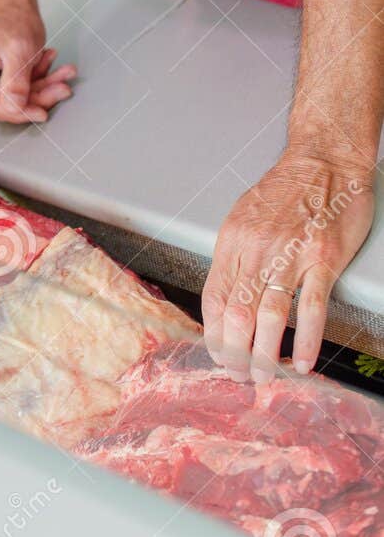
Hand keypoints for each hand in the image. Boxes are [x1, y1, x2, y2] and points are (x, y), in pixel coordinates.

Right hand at [0, 0, 76, 123]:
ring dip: (39, 88)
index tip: (41, 112)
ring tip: (61, 75)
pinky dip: (33, 82)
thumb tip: (15, 109)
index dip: (17, 112)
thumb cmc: (13, 18)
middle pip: (2, 102)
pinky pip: (11, 90)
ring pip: (10, 98)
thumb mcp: (20, 50)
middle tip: (60, 89)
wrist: (13, 5)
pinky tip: (47, 68)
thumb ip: (16, 82)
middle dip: (35, 97)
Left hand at [202, 150, 373, 380]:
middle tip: (239, 376)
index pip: (214, 296)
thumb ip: (236, 255)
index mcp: (233, 239)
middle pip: (236, 312)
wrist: (323, 160)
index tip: (217, 355)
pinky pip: (310, 307)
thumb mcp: (246, 217)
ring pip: (269, 315)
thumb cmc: (286, 189)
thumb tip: (225, 297)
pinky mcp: (322, 258)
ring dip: (264, 354)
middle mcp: (257, 248)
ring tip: (264, 376)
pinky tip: (301, 362)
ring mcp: (291, 254)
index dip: (213, 333)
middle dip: (234, 352)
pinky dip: (304, 340)